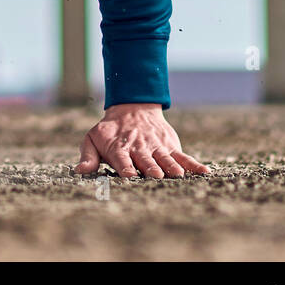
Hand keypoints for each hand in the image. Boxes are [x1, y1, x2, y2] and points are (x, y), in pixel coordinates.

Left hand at [75, 103, 209, 179]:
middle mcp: (139, 148)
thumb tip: (79, 171)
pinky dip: (194, 165)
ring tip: (177, 175)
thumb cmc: (110, 131)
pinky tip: (205, 173)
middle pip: (145, 160)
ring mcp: (156, 147)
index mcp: (119, 148)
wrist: (131, 109)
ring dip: (170, 166)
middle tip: (156, 176)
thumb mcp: (93, 139)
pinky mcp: (170, 147)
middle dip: (150, 168)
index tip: (129, 175)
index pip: (122, 159)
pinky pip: (184, 157)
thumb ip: (88, 156)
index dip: (125, 167)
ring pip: (165, 158)